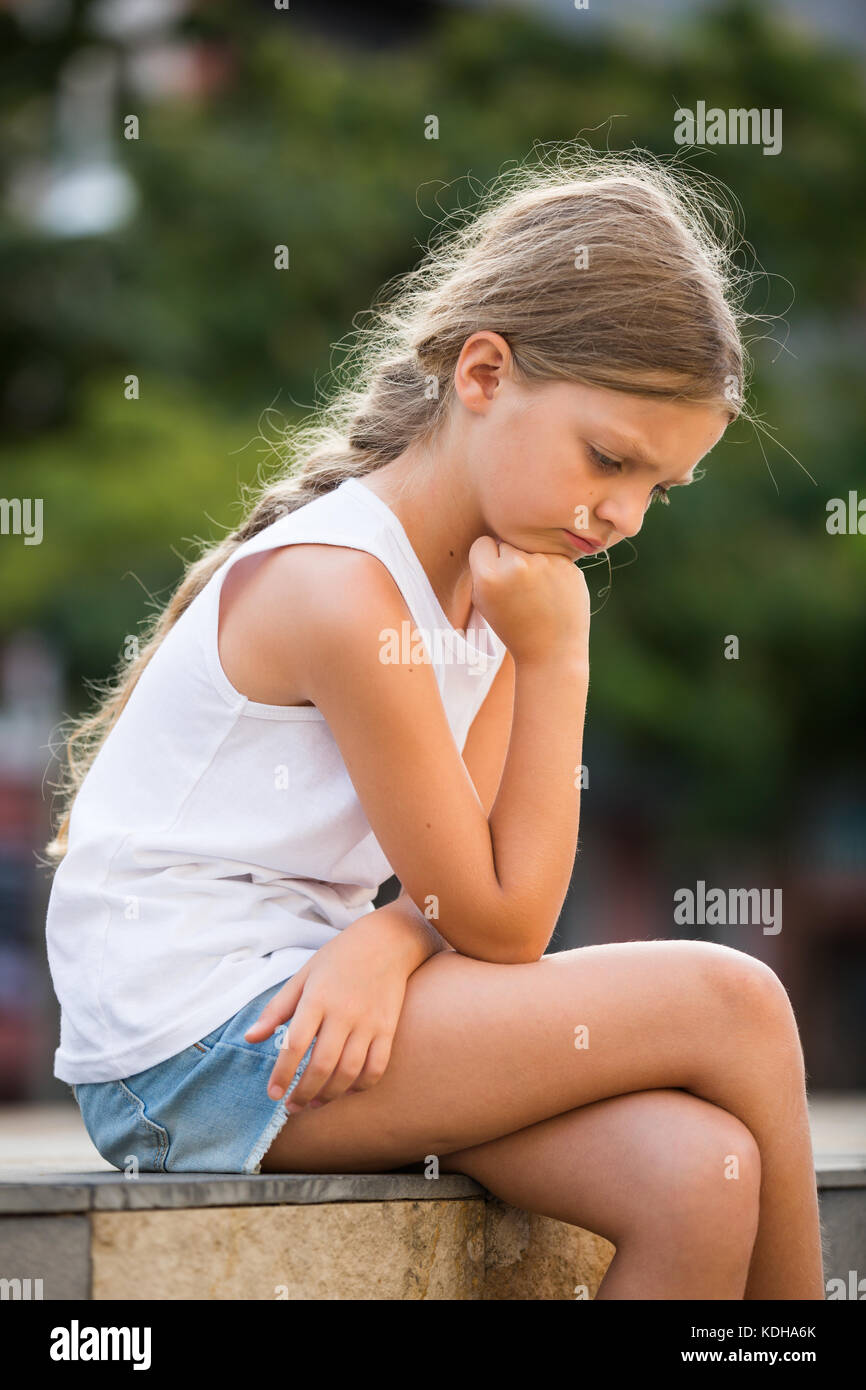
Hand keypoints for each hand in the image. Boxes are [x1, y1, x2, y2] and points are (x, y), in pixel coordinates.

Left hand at [243, 907, 429, 1111]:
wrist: (387, 941)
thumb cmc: (339, 958)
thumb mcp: (303, 976)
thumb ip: (277, 1009)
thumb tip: (251, 1038)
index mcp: (317, 998)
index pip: (295, 1044)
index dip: (282, 1074)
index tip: (273, 1094)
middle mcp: (343, 1012)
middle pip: (322, 1065)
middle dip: (304, 1093)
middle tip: (292, 1107)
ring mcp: (369, 1022)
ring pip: (349, 1071)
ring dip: (330, 1094)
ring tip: (315, 1103)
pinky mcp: (388, 1028)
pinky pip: (377, 1067)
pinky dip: (361, 1085)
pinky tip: (347, 1088)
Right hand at [468, 535, 590, 666]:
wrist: (552, 652)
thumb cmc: (514, 627)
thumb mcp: (484, 601)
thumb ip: (484, 568)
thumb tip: (496, 534)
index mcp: (488, 576)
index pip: (482, 544)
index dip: (487, 561)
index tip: (496, 580)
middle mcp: (517, 565)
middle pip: (507, 542)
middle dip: (510, 559)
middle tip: (518, 590)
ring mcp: (546, 563)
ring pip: (531, 547)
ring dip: (532, 561)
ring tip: (537, 593)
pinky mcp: (568, 565)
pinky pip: (552, 555)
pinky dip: (552, 568)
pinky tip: (553, 592)